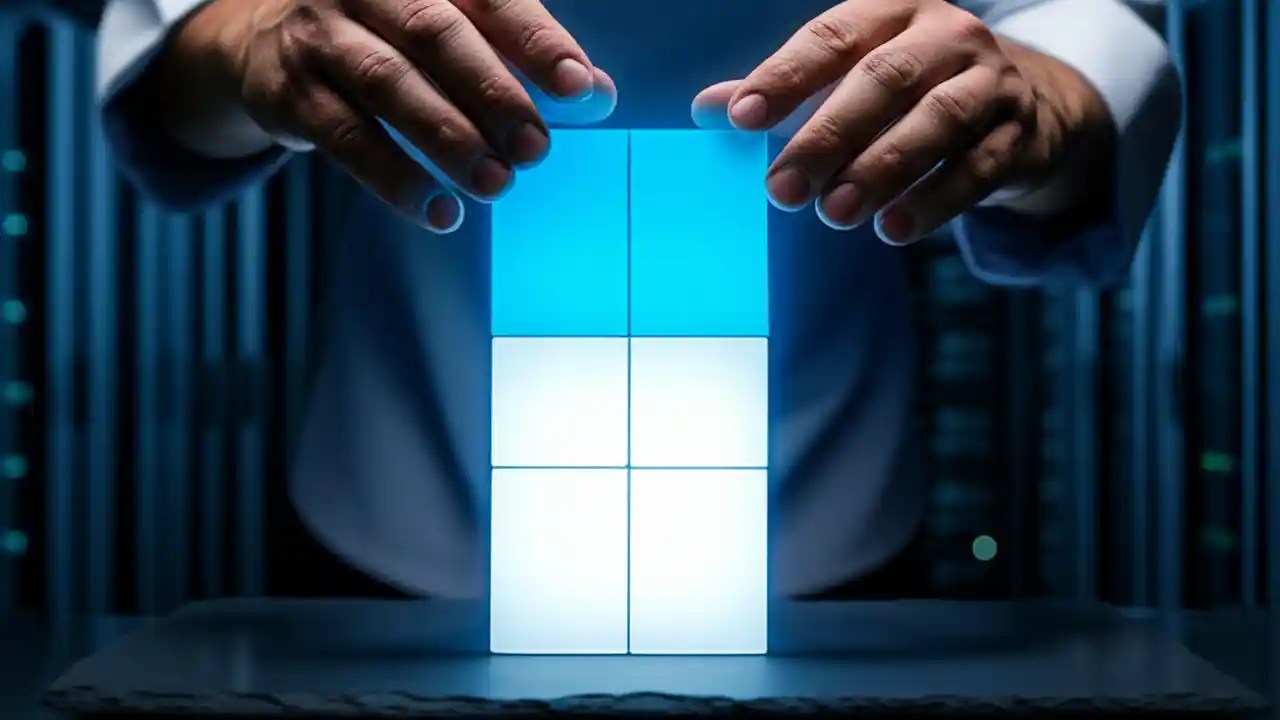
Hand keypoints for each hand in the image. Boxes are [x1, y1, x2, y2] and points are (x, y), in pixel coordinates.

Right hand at [158, 0, 615, 231]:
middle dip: (494, 94)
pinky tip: (437, 210)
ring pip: (389, 84)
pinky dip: (394, 178)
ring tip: (496, 184)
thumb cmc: (387, 32)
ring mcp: (320, 35)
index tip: (578, 85)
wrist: (261, 37)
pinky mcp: (287, 90)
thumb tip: (599, 94)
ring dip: (448, 139)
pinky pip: (345, 137)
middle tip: (537, 150)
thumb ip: (521, 54)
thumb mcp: (453, 26)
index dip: (535, 37)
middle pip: (436, 34)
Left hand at [692, 0, 1112, 243]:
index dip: (786, 75)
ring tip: (834, 214)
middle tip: (780, 191)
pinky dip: (934, 200)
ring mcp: (992, 81)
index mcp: (894, 10)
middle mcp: (947, 35)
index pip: (834, 35)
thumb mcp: (851, 76)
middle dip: (828, 136)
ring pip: (938, 121)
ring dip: (882, 170)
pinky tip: (893, 229)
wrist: (1025, 105)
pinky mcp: (1019, 133)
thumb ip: (783, 91)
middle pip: (885, 79)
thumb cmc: (911, 90)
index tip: (740, 119)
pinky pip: (977, 168)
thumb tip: (705, 109)